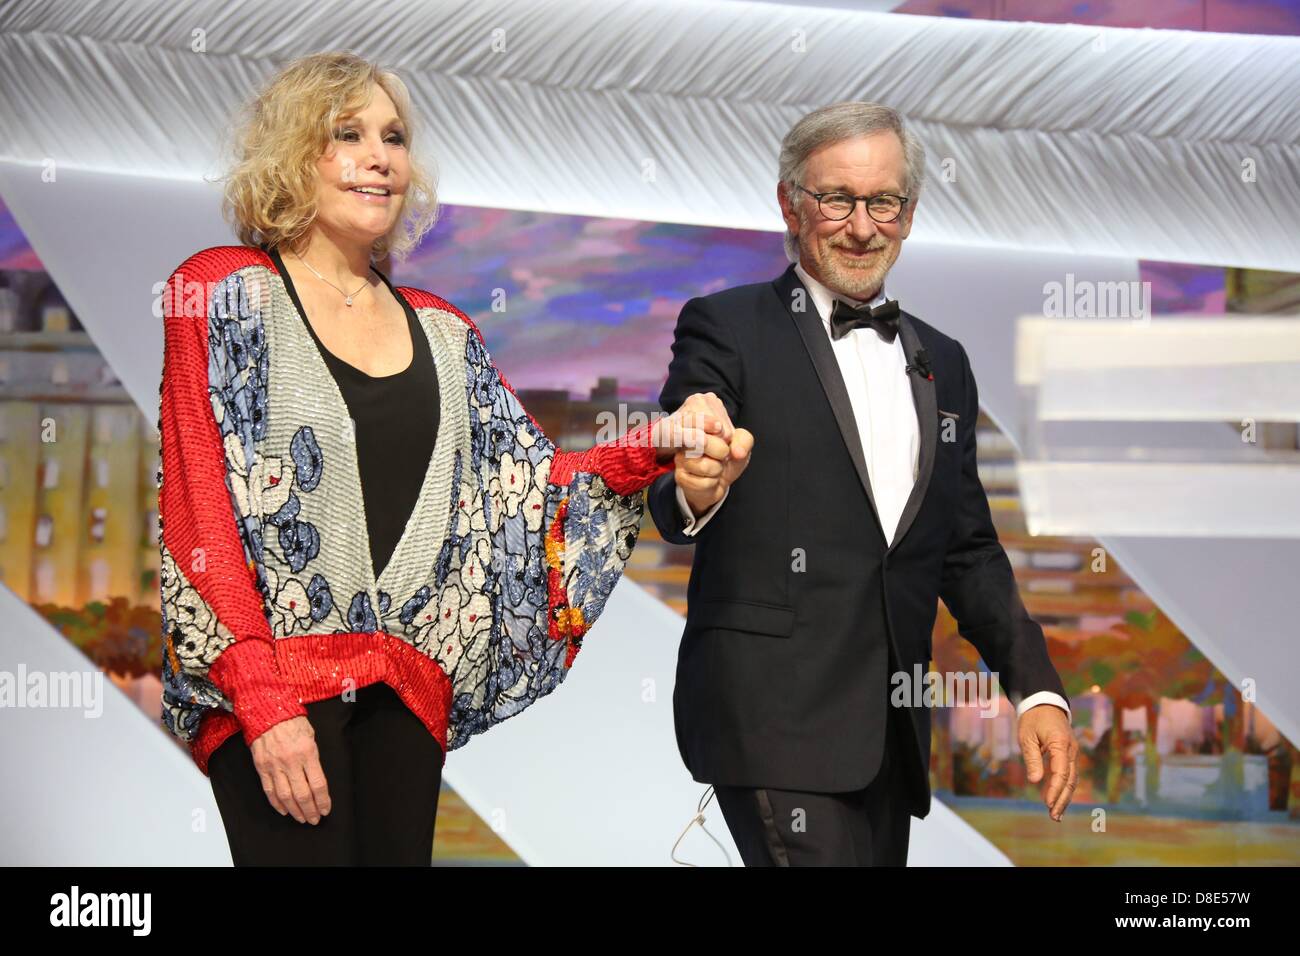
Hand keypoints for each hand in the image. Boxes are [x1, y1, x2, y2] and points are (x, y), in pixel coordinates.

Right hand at [249, 715, 331, 824]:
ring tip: (302, 818)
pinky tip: (284, 810)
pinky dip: (277, 804)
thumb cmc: (293, 722)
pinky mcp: (262, 767)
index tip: (326, 809)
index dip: (323, 800)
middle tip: (315, 819)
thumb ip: (314, 759)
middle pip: (302, 794)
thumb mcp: (311, 736)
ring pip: (285, 796)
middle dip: (310, 810)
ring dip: (295, 811)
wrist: (268, 712)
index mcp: (307, 752)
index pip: (318, 784)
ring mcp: (274, 766)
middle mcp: (291, 762)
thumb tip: (317, 781)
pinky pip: (269, 790)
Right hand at [653, 391, 752, 516]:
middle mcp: (682, 435)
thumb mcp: (741, 443)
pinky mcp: (679, 475)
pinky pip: (700, 482)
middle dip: (721, 451)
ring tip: (715, 465)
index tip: (722, 433)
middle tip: (721, 453)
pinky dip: (712, 482)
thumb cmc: (728, 456)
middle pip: (701, 441)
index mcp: (696, 416)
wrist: (719, 480)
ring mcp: (679, 455)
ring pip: (702, 465)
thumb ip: (743, 440)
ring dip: (717, 469)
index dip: (718, 429)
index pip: (701, 418)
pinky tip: (708, 477)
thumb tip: (736, 453)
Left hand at [1017, 704, 1077, 820]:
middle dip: (1062, 799)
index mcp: (1061, 744)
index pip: (1061, 772)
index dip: (1055, 789)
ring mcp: (1072, 752)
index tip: (1047, 803)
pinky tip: (1058, 801)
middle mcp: (1071, 750)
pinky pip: (1069, 774)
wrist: (1044, 703)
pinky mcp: (1069, 754)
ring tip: (1056, 815)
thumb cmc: (1033, 719)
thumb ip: (1032, 758)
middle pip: (1070, 779)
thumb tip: (1035, 781)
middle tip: (1054, 817)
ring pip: (1072, 779)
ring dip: (1065, 797)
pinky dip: (1065, 788)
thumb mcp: (1027, 736)